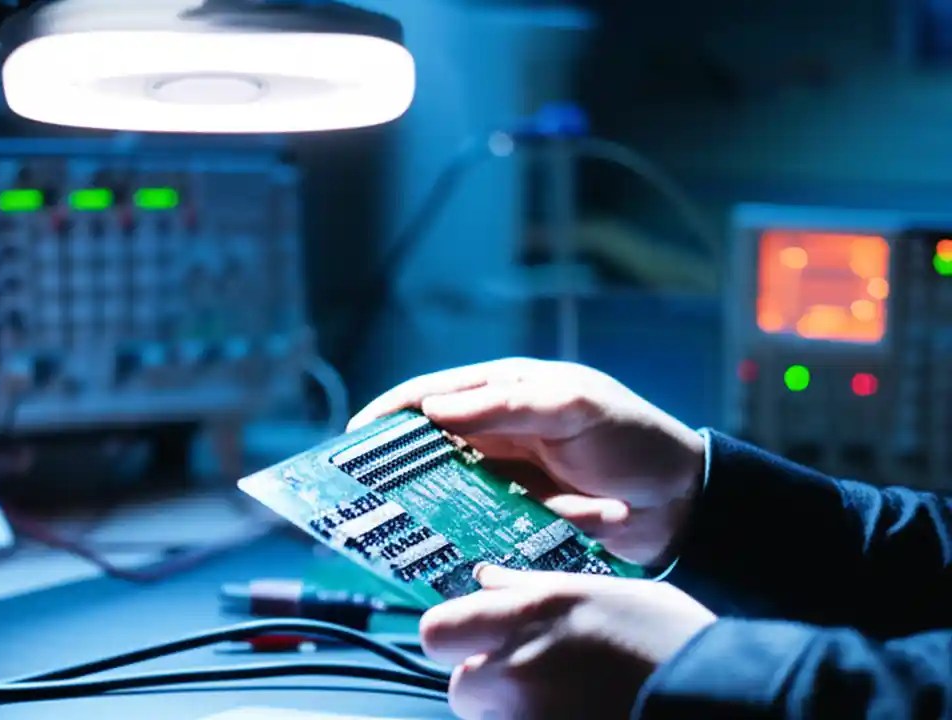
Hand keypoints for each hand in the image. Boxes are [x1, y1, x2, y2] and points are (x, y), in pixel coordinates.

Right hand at [348, 358, 704, 566]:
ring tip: (376, 526)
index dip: (389, 414)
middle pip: (427, 445)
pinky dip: (447, 534)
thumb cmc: (634, 441)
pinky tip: (424, 551)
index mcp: (505, 392)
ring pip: (442, 488)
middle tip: (352, 492)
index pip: (432, 395)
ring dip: (413, 504)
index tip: (352, 439)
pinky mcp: (515, 516)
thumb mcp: (576, 409)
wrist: (683, 504)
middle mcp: (497, 432)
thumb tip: (435, 408)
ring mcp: (504, 475)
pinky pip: (469, 522)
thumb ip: (511, 405)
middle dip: (388, 465)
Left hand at [422, 564, 716, 719]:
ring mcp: (531, 717)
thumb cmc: (672, 641)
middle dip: (490, 691)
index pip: (437, 631)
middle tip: (538, 687)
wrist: (725, 700)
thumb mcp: (603, 594)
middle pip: (462, 689)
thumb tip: (486, 579)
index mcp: (530, 614)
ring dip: (517, 717)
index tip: (475, 645)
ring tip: (572, 705)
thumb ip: (534, 588)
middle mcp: (518, 669)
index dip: (453, 641)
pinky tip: (583, 717)